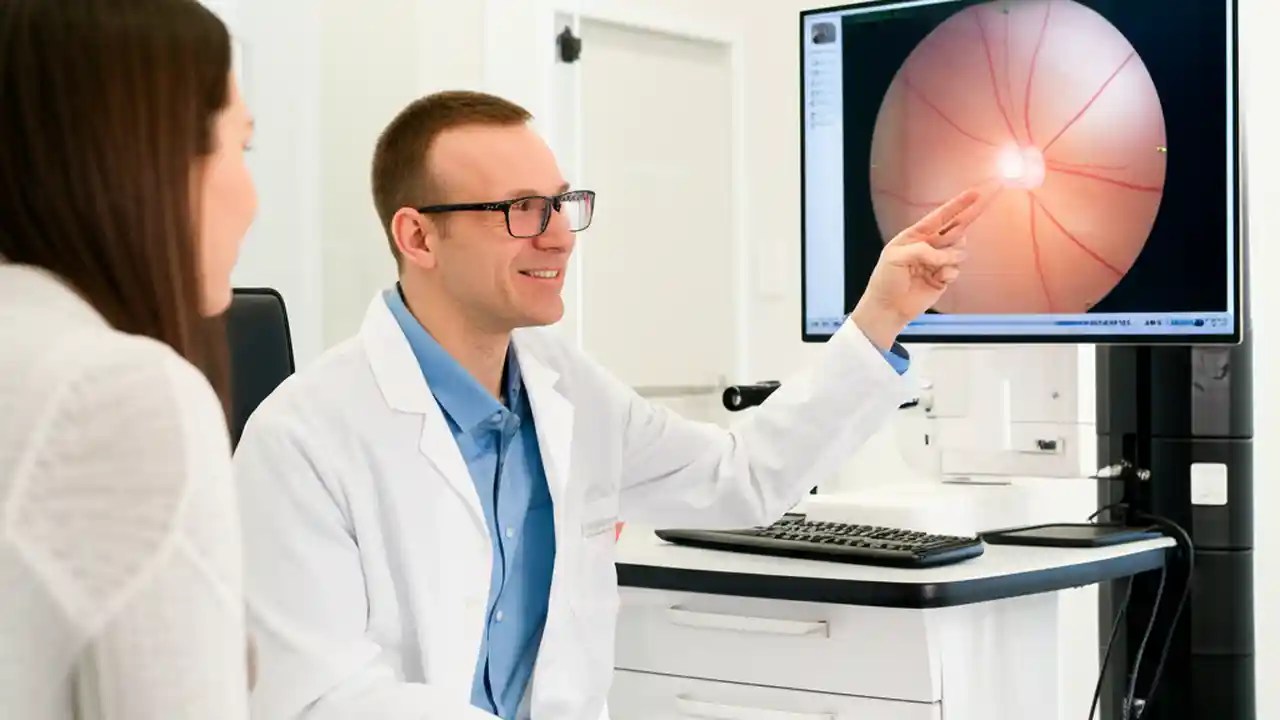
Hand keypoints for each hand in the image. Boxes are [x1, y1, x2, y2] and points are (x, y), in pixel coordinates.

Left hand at [851, 186, 991, 348]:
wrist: (888, 308)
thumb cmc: (886, 280)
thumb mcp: (896, 258)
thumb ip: (921, 250)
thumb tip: (945, 255)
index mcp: (914, 236)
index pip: (939, 217)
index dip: (957, 205)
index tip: (975, 194)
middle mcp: (929, 245)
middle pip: (955, 227)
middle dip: (968, 216)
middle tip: (984, 202)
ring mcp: (938, 261)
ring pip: (958, 249)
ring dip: (952, 255)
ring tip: (936, 266)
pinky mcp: (944, 277)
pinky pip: (955, 269)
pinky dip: (949, 273)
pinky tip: (937, 280)